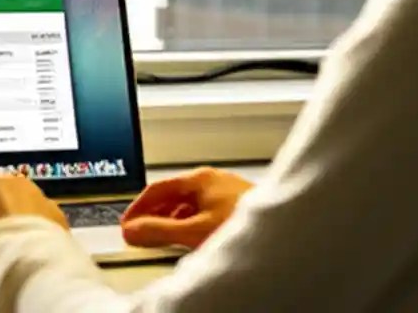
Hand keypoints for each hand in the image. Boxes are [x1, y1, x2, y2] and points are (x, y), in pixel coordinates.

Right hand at [120, 167, 252, 248]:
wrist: (290, 231)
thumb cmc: (248, 223)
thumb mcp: (193, 231)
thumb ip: (159, 231)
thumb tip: (134, 230)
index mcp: (200, 178)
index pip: (157, 188)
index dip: (137, 207)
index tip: (127, 222)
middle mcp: (214, 180)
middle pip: (173, 196)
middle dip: (154, 214)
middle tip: (139, 231)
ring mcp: (228, 192)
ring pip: (190, 205)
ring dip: (173, 221)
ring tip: (162, 239)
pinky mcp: (240, 206)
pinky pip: (205, 212)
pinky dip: (191, 225)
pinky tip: (192, 240)